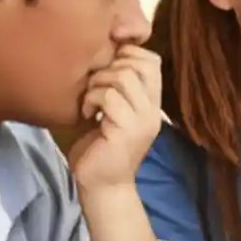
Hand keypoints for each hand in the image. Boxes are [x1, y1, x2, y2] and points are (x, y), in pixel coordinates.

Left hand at [69, 44, 162, 192]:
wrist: (102, 186)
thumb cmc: (100, 147)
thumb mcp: (112, 111)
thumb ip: (115, 87)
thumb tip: (101, 56)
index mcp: (152, 103)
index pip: (152, 60)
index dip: (126, 54)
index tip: (105, 70)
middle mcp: (154, 109)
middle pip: (141, 63)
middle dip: (110, 67)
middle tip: (95, 87)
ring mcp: (143, 119)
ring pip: (124, 76)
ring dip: (98, 84)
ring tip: (90, 101)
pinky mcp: (127, 129)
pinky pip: (109, 96)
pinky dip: (91, 100)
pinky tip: (86, 114)